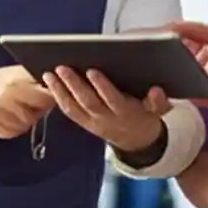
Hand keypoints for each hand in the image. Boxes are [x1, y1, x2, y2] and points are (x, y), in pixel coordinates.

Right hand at [0, 65, 54, 138]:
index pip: (49, 80)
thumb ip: (28, 80)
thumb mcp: (4, 76)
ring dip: (24, 119)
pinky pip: (14, 131)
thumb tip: (57, 87)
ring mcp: (1, 106)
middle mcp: (10, 87)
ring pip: (30, 120)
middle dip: (41, 106)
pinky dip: (10, 128)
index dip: (57, 87)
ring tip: (7, 111)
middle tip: (29, 104)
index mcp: (15, 73)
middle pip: (45, 101)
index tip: (57, 91)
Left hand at [43, 66, 169, 152]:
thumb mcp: (157, 110)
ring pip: (74, 108)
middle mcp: (107, 120)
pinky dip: (58, 97)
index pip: (113, 101)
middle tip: (62, 67)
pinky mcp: (84, 123)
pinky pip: (69, 111)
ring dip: (60, 90)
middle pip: (88, 103)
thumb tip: (157, 91)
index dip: (102, 87)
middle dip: (74, 85)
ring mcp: (93, 123)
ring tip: (49, 73)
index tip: (92, 71)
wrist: (137, 140)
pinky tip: (50, 82)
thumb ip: (158, 101)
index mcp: (126, 114)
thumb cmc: (145, 116)